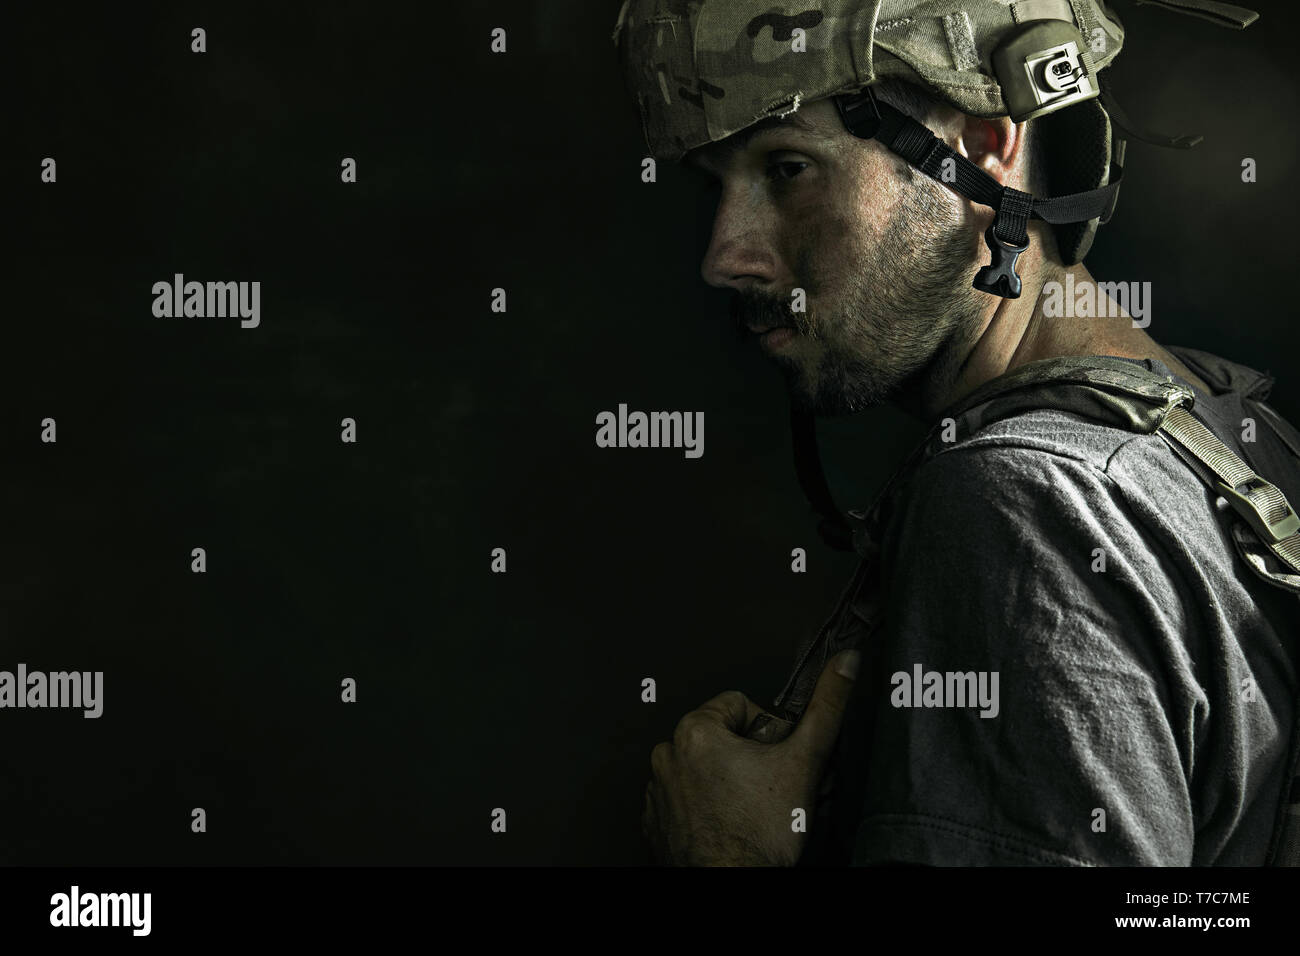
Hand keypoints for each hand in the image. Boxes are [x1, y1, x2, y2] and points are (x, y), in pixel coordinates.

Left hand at [641, 650, 859, 865]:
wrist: (732, 885)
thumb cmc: (761, 833)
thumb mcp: (805, 761)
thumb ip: (827, 706)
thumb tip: (845, 663)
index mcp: (696, 730)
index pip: (738, 705)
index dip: (767, 729)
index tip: (776, 756)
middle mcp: (667, 756)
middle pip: (719, 737)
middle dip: (746, 756)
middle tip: (769, 786)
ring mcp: (658, 792)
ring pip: (701, 769)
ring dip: (724, 781)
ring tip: (748, 808)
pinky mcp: (655, 824)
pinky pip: (683, 801)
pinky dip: (703, 808)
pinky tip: (727, 823)